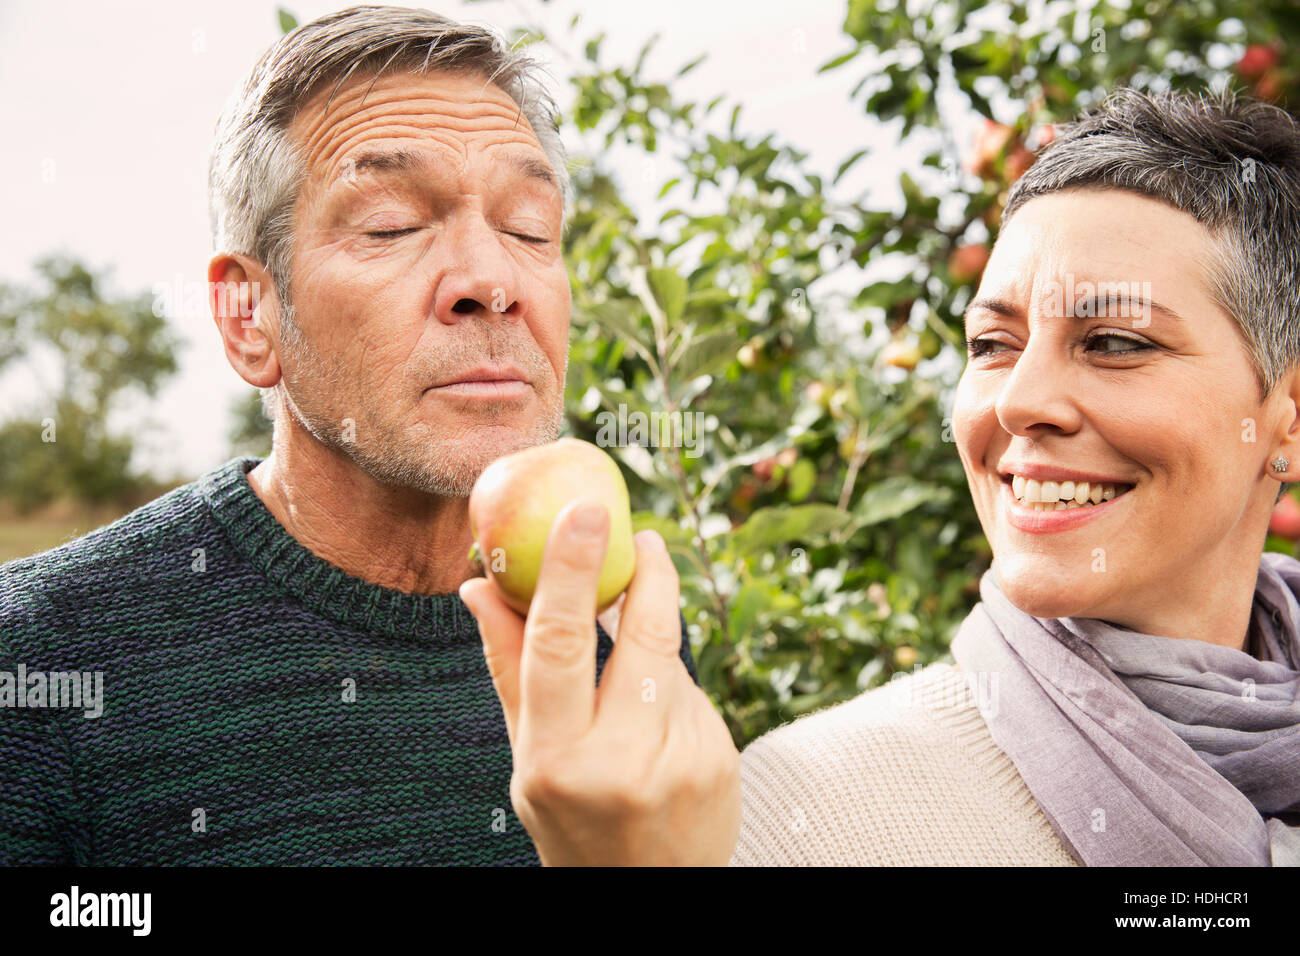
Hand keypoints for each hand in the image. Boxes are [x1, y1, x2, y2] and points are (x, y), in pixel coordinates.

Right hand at [459, 499, 740, 865]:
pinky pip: (692, 692)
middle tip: (642, 534)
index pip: (561, 645)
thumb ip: (508, 669)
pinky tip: (659, 737)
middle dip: (647, 574)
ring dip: (648, 655)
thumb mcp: (528, 758)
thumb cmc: (573, 821)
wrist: (649, 897)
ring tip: (630, 704)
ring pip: (667, 661)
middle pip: (641, 633)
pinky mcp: (721, 757)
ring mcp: (681, 760)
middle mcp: (621, 759)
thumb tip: (476, 585)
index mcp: (555, 758)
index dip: (573, 571)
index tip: (587, 513)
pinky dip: (670, 693)